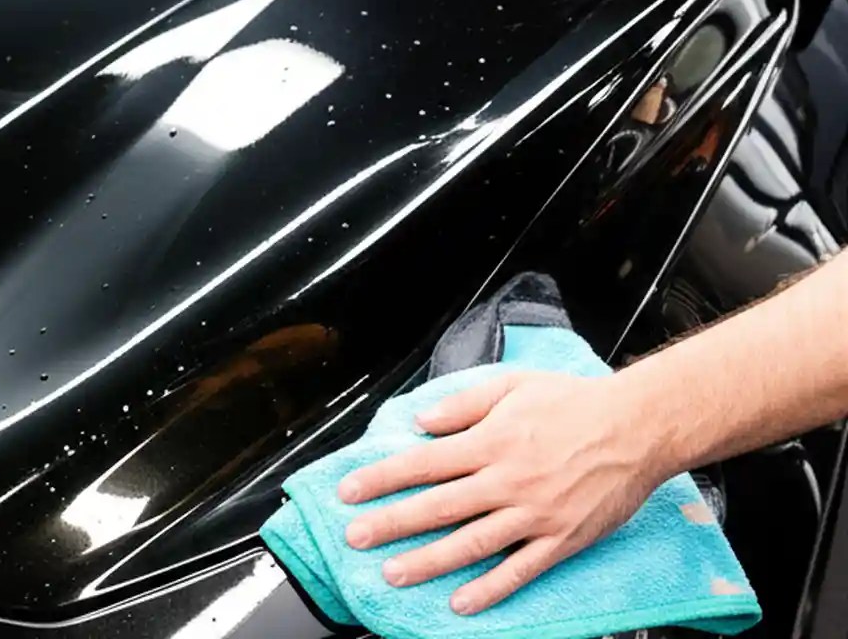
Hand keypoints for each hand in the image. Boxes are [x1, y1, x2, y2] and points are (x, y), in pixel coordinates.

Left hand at [336, 371, 668, 614]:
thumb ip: (462, 404)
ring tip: (392, 573)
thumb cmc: (575, 402)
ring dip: (428, 561)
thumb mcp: (513, 385)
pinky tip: (461, 603)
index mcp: (492, 441)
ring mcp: (534, 513)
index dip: (381, 478)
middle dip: (390, 523)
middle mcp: (507, 479)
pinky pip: (520, 569)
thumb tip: (420, 421)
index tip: (349, 490)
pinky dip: (490, 589)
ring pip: (471, 543)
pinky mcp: (561, 538)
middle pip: (437, 507)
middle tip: (354, 537)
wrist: (638, 426)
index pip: (423, 463)